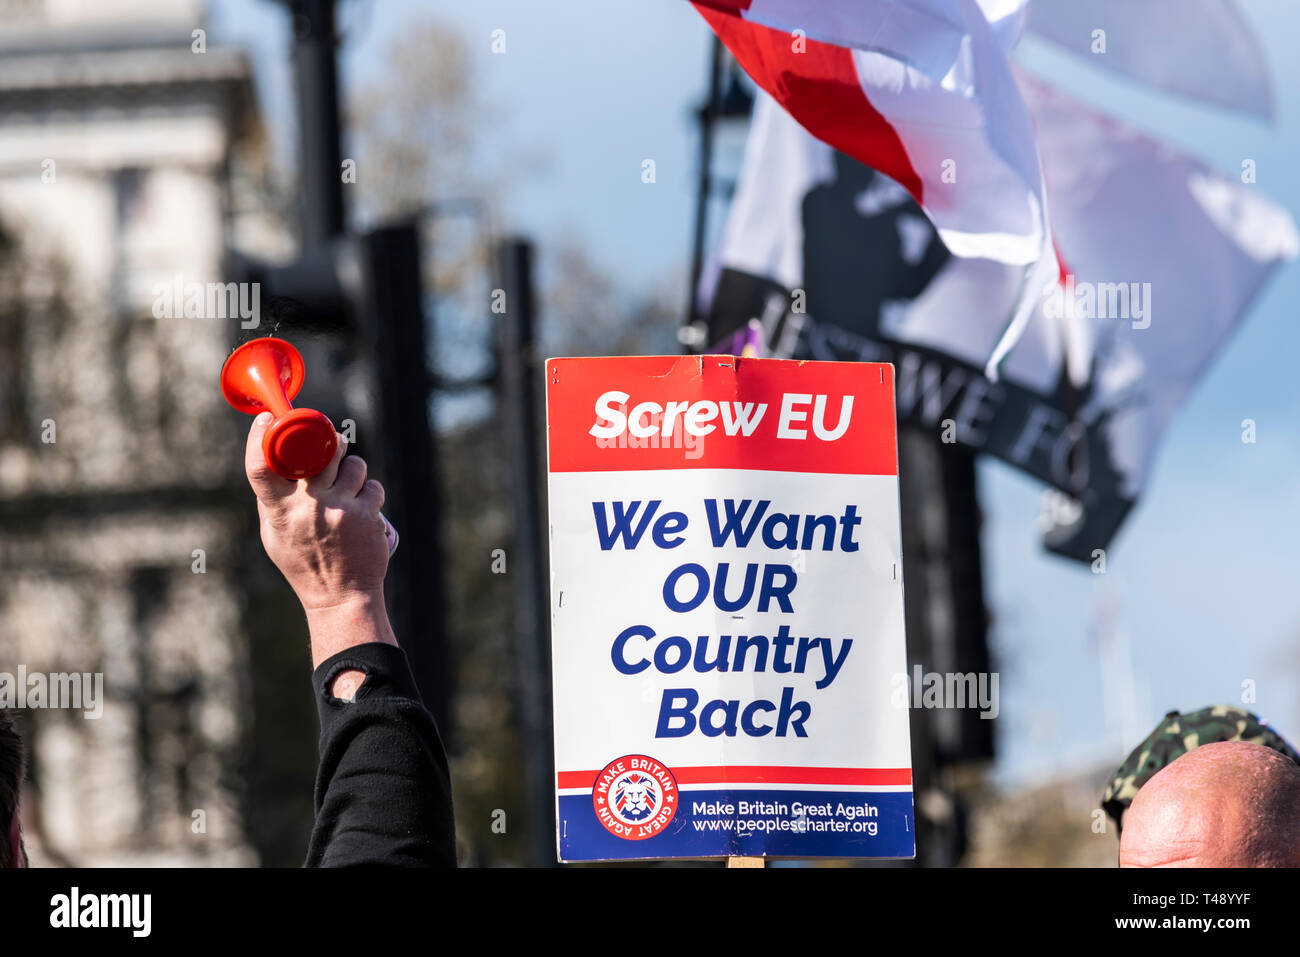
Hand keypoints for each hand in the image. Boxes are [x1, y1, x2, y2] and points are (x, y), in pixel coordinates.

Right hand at [245, 412, 395, 672]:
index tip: (267, 418)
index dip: (261, 437)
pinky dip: (370, 492)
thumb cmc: (304, 564)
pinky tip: (363, 508)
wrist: (341, 597)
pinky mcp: (367, 514)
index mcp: (279, 511)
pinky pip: (373, 484)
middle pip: (318, 449)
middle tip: (330, 444)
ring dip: (353, 471)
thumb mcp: (274, 535)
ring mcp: (339, 508)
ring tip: (348, 490)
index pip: (261, 466)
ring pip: (352, 463)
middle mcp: (308, 506)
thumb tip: (276, 459)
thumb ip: (274, 500)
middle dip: (328, 441)